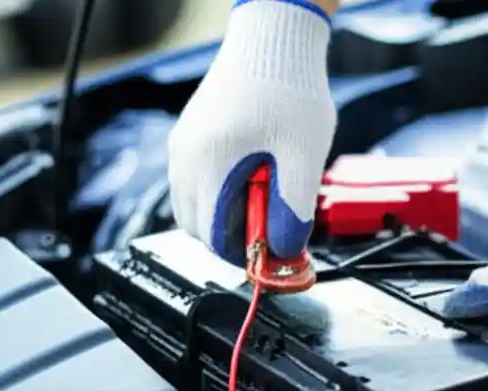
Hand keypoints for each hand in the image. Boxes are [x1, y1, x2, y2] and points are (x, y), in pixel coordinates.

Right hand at [168, 0, 335, 265]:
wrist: (274, 39)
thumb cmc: (290, 90)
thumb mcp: (304, 157)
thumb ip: (293, 210)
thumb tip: (285, 251)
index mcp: (208, 166)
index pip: (213, 238)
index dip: (247, 254)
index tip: (277, 251)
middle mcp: (185, 159)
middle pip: (199, 228)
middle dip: (237, 235)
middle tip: (276, 218)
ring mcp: (183, 147)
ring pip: (196, 207)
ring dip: (230, 212)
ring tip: (269, 187)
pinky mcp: (190, 138)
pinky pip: (198, 183)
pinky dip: (223, 191)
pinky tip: (257, 172)